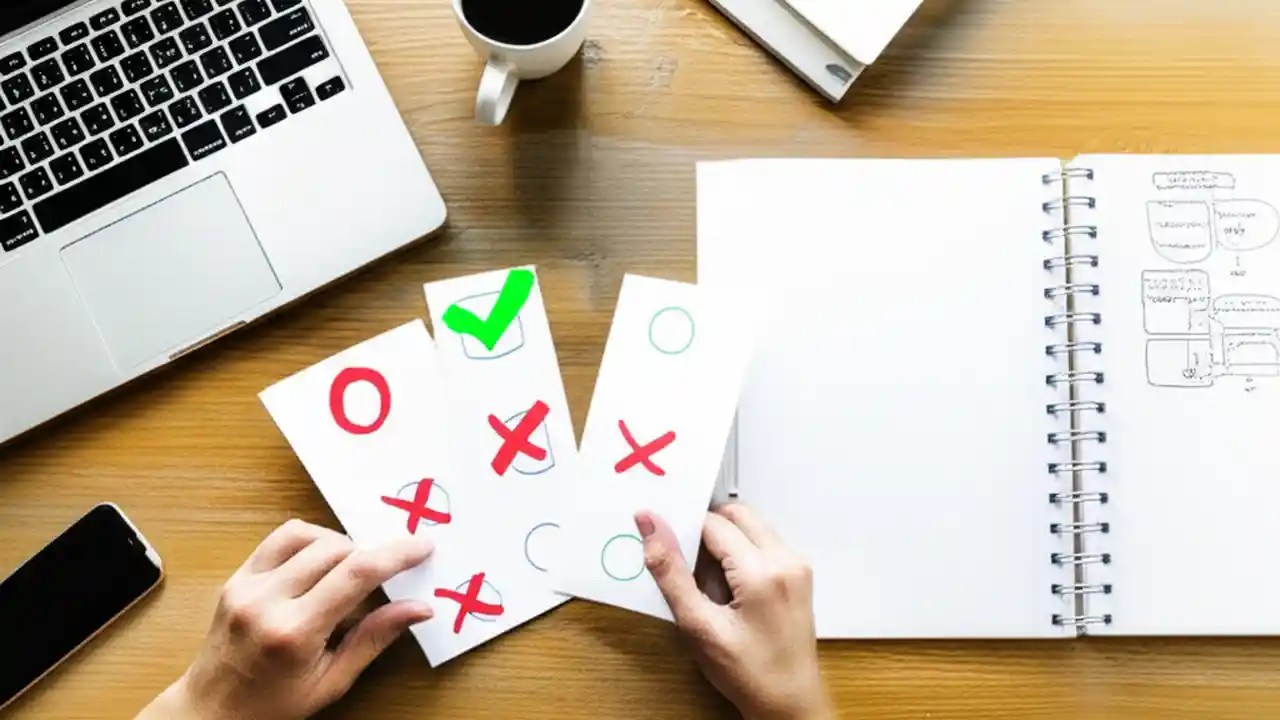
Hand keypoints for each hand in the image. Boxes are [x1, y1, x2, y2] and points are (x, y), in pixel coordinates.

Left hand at [138, 520, 433, 719]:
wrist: (211, 710)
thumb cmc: (273, 704)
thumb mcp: (332, 682)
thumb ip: (374, 639)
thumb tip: (419, 608)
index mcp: (293, 633)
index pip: (355, 575)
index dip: (395, 555)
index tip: (421, 547)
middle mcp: (266, 602)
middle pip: (335, 549)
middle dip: (370, 553)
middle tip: (387, 571)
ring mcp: (246, 586)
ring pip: (306, 535)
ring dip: (338, 543)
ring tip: (350, 570)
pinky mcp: (236, 577)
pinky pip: (279, 539)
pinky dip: (309, 542)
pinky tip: (320, 563)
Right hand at [637, 505, 833, 719]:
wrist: (789, 702)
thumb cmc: (750, 674)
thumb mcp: (699, 626)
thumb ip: (670, 573)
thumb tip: (651, 528)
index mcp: (763, 572)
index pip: (713, 523)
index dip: (682, 528)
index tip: (663, 542)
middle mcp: (786, 560)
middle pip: (735, 514)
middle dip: (705, 529)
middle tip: (687, 564)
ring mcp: (796, 565)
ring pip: (750, 524)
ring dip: (724, 540)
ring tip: (710, 582)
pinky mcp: (798, 572)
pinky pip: (763, 542)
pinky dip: (740, 551)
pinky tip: (728, 587)